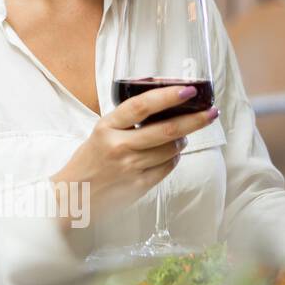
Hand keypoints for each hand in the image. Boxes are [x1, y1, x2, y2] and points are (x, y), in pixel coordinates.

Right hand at [50, 85, 218, 222]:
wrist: (74, 194)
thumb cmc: (89, 160)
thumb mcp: (100, 132)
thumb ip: (126, 121)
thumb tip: (164, 106)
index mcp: (106, 127)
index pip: (141, 107)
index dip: (167, 96)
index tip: (187, 90)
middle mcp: (118, 146)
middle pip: (166, 130)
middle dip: (194, 120)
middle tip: (211, 112)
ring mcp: (130, 168)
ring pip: (171, 150)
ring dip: (182, 140)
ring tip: (182, 134)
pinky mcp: (139, 185)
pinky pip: (167, 167)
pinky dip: (174, 158)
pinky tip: (170, 153)